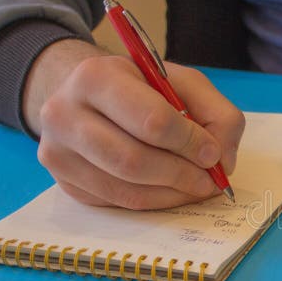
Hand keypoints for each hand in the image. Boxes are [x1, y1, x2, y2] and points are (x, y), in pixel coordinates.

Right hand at [23, 40, 244, 208]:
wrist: (88, 98)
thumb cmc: (142, 88)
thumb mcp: (184, 84)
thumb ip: (217, 114)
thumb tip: (223, 160)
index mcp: (96, 77)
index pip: (151, 121)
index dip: (190, 143)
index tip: (212, 153)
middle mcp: (64, 114)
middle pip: (134, 161)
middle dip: (182, 174)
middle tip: (209, 180)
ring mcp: (58, 153)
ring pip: (126, 189)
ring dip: (173, 194)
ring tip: (196, 186)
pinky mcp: (65, 183)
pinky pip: (118, 203)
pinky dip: (156, 202)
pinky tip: (172, 190)